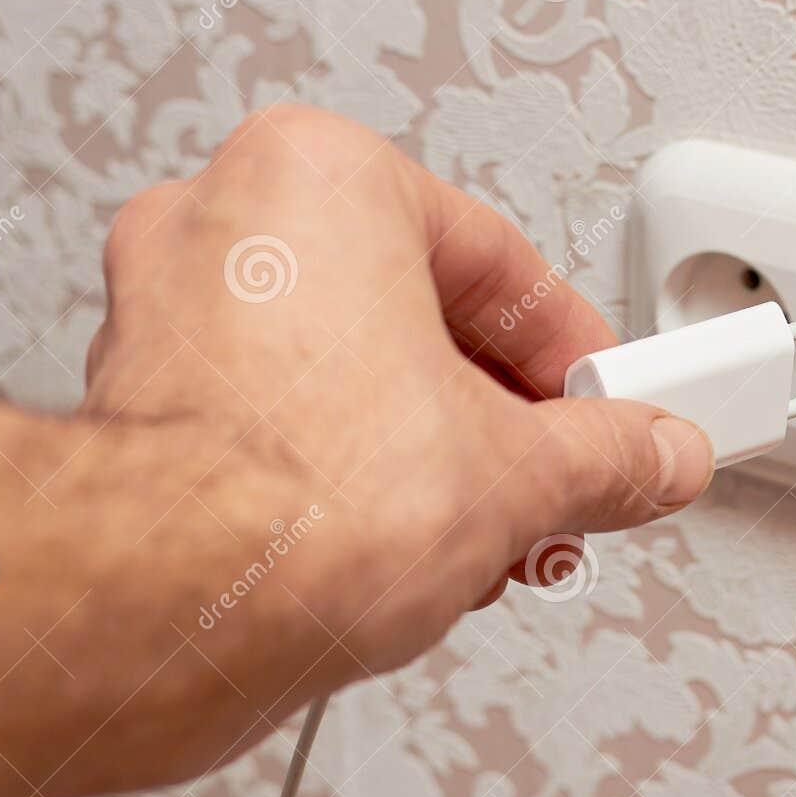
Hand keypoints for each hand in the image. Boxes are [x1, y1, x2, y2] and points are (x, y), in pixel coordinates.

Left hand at [89, 100, 712, 646]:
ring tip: (491, 532)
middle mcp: (222, 227)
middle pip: (417, 321)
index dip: (576, 353)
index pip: (496, 261)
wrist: (166, 618)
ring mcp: (169, 319)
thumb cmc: (289, 501)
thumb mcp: (518, 472)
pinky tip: (406, 549)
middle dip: (501, 421)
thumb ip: (608, 455)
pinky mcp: (144, 412)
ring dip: (435, 459)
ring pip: (349, 378)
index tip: (613, 403)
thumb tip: (651, 455)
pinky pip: (286, 426)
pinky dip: (352, 479)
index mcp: (315, 178)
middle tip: (559, 474)